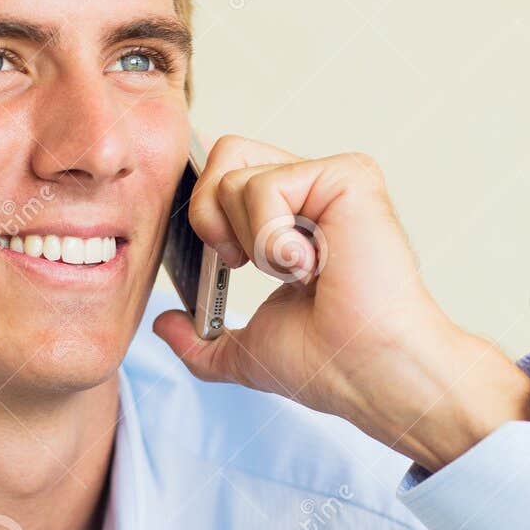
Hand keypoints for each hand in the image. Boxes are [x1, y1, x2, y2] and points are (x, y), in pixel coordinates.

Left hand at [151, 134, 529, 472]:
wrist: (364, 372)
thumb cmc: (327, 363)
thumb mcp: (245, 352)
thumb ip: (202, 339)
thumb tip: (164, 324)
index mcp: (290, 221)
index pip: (225, 178)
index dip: (207, 213)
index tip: (225, 262)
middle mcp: (311, 192)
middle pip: (223, 157)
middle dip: (211, 218)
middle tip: (244, 264)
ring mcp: (330, 180)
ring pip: (235, 176)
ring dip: (252, 242)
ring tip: (297, 270)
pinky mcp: (348, 176)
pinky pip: (268, 183)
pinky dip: (273, 237)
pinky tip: (311, 264)